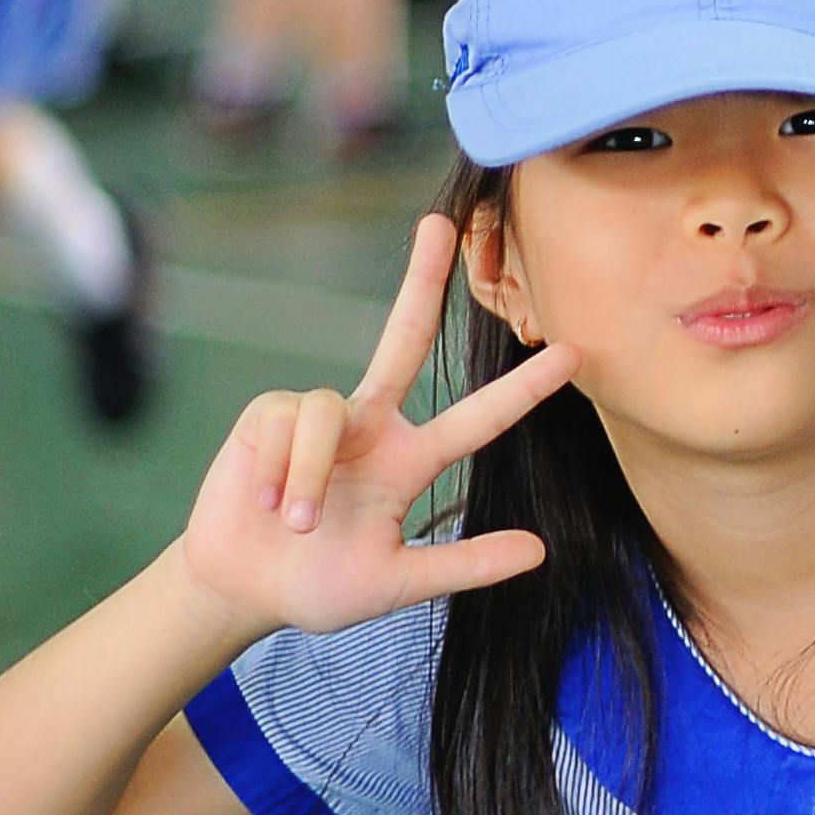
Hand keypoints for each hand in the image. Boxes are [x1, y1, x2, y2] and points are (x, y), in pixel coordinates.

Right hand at [173, 213, 573, 640]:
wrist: (242, 590)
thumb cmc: (319, 586)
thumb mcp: (398, 582)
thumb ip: (463, 565)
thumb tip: (540, 551)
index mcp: (410, 461)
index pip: (477, 419)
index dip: (523, 390)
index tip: (572, 356)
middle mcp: (372, 426)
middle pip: (404, 337)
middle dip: (420, 280)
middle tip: (440, 224)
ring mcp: (323, 415)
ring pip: (330, 413)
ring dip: (311, 478)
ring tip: (297, 524)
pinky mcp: (270, 414)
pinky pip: (288, 424)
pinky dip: (280, 472)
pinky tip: (267, 500)